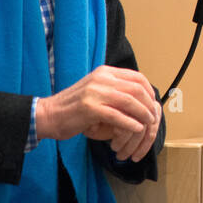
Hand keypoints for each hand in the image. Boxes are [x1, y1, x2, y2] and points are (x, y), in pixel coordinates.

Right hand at [35, 66, 159, 161]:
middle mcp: (101, 78)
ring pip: (129, 101)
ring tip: (148, 123)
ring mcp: (94, 92)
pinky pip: (117, 116)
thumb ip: (115, 91)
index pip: (136, 77)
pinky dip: (130, 123)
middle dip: (149, 103)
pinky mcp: (89, 108)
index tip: (153, 103)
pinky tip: (136, 129)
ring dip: (143, 113)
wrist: (48, 114)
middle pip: (136, 88)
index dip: (149, 91)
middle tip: (153, 115)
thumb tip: (141, 99)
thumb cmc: (74, 107)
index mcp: (104, 72)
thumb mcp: (96, 91)